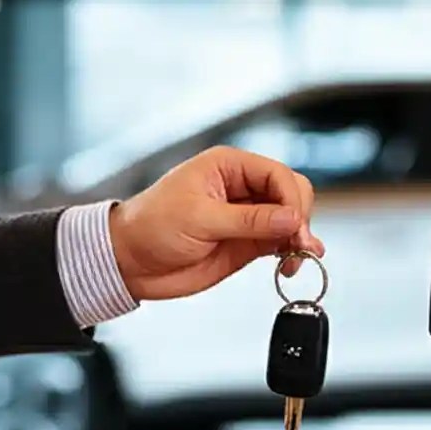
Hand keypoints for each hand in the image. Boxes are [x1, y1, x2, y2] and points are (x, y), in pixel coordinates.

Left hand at [107, 146, 325, 300]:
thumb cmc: (150, 227)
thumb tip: (291, 219)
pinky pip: (281, 243)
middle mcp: (242, 188)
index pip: (278, 175)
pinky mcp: (248, 243)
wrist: (130, 262)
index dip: (292, 200)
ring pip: (291, 219)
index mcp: (228, 167)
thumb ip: (250, 220)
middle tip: (298, 244)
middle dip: (299, 218)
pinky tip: (292, 263)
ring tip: (296, 259)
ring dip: (300, 238)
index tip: (294, 227)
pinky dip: (292, 253)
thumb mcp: (200, 219)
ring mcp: (248, 216)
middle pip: (292, 193)